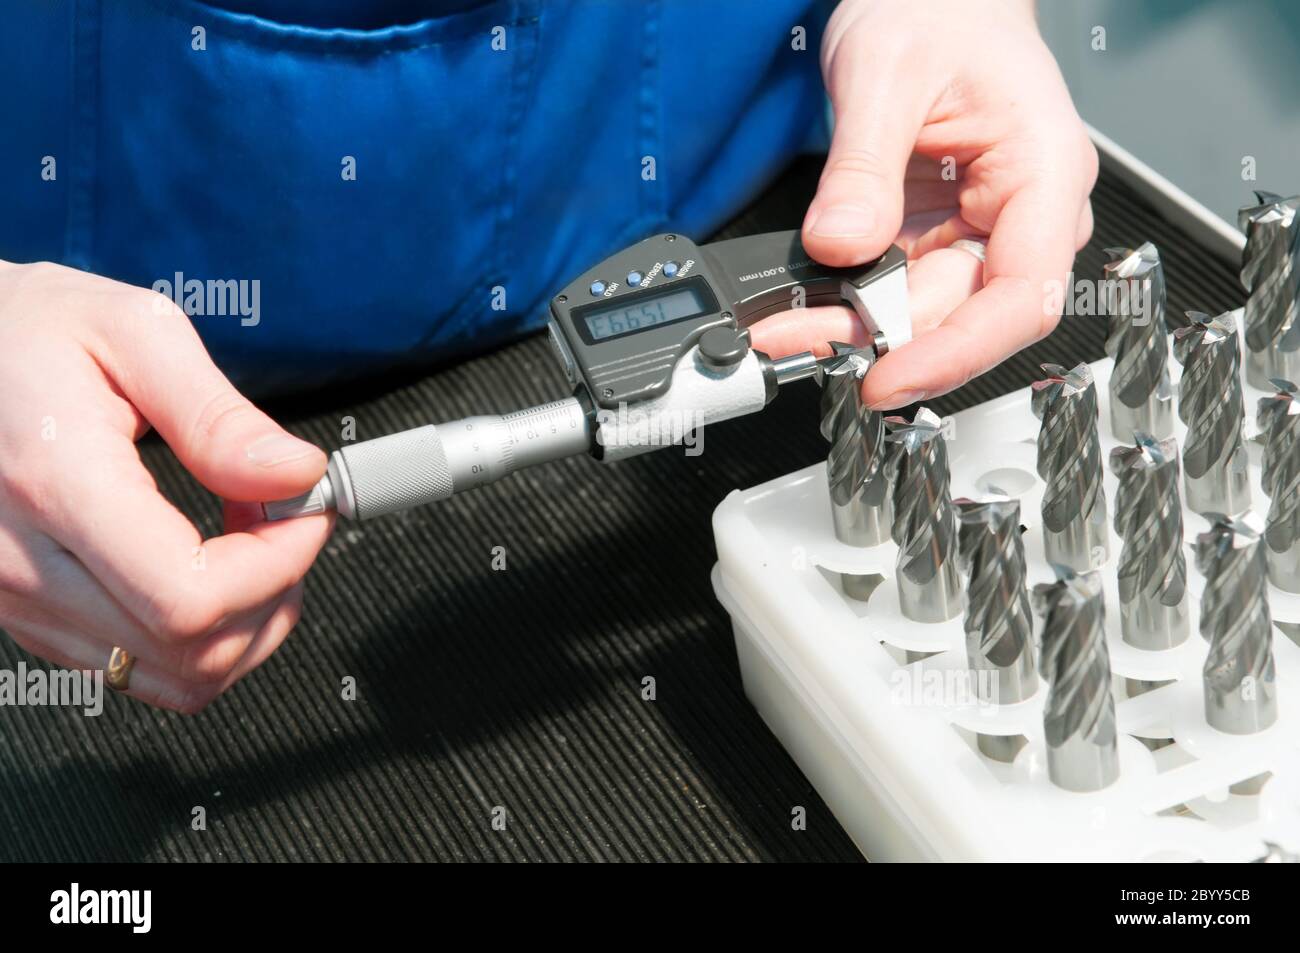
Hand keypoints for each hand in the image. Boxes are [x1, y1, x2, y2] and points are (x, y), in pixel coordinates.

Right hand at [0, 261, 332, 711]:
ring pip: (173, 677)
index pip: (190, 598)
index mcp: (54, 483)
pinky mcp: (26, 613)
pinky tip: (207, 563)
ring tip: (255, 544)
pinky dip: (199, 634)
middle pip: (192, 652)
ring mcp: (17, 599)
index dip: (277, 567)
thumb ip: (219, 416)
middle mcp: (22, 562)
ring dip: (245, 623)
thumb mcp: (133, 332)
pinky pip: (135, 665)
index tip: (305, 510)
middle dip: (275, 594)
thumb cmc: (24, 332)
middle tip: (289, 522)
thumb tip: (296, 475)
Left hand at [751, 0, 1096, 408]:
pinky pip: (898, 288)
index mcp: (1043, 172)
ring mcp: (980, 229)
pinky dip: (851, 303)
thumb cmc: (940, 8)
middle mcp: (1023, 213)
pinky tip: (807, 304)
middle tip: (796, 343)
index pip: (1018, 298)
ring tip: (787, 326)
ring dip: (854, 328)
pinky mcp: (938, 236)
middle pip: (960, 315)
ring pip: (923, 312)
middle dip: (877, 341)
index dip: (954, 354)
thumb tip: (841, 245)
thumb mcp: (885, 73)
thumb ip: (862, 168)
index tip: (888, 379)